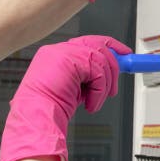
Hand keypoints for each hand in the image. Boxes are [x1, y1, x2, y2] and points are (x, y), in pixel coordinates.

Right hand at [0, 36, 130, 160]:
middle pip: (96, 45)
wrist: (37, 117)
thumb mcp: (70, 89)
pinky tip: (89, 103)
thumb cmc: (47, 109)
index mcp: (53, 55)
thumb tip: (106, 74)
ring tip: (94, 103)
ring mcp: (63, 52)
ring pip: (101, 60)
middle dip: (114, 64)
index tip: (123, 55)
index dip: (107, 48)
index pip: (85, 43)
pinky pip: (98, 71)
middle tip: (114, 87)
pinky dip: (99, 90)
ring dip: (104, 85)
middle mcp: (57, 50)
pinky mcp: (72, 60)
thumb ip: (85, 76)